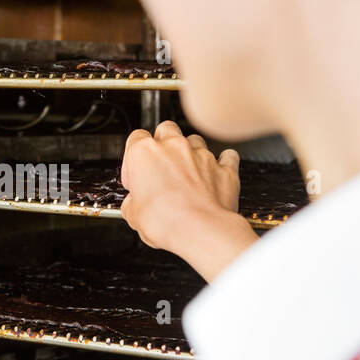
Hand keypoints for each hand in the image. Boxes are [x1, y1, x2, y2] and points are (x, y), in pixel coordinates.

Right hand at [120, 121, 259, 280]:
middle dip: (163, 144)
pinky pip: (227, 156)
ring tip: (187, 174)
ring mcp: (200, 154)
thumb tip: (134, 205)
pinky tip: (217, 173)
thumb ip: (132, 202)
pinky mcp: (224, 167)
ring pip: (195, 140)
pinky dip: (223, 163)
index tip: (136, 177)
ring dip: (190, 153)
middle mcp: (173, 147)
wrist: (200, 230)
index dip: (134, 160)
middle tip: (161, 167)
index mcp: (144, 153)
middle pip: (165, 129)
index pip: (135, 139)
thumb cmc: (165, 220)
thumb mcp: (133, 216)